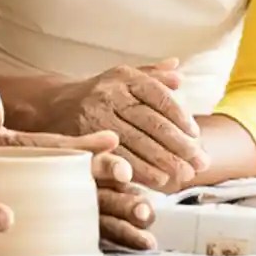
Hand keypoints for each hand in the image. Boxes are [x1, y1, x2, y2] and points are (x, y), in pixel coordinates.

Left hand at [0, 85, 155, 249]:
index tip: (112, 145)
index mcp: (58, 152)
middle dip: (127, 186)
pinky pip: (108, 233)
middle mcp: (74, 178)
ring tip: (143, 215)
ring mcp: (78, 205)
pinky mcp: (77, 231)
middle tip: (138, 194)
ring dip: (132, 210)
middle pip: (109, 181)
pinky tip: (141, 240)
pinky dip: (128, 237)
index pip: (86, 149)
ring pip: (115, 206)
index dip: (100, 148)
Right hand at [39, 59, 209, 189]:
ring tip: (184, 175)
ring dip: (163, 162)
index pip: (158, 96)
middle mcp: (109, 94)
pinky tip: (157, 182)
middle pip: (151, 122)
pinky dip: (139, 171)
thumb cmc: (100, 93)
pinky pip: (116, 157)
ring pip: (136, 142)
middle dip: (179, 145)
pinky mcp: (83, 138)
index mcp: (123, 77)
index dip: (179, 116)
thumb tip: (179, 73)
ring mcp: (94, 117)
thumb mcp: (123, 77)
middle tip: (200, 162)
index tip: (196, 134)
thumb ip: (152, 76)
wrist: (55, 105)